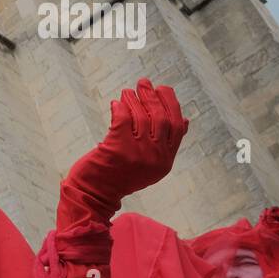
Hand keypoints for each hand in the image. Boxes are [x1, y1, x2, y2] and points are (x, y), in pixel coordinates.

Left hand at [58, 78, 188, 226]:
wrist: (94, 195)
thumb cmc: (119, 177)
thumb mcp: (149, 166)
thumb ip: (165, 145)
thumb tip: (185, 120)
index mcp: (165, 162)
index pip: (176, 127)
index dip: (172, 105)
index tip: (164, 90)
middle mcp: (155, 158)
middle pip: (161, 118)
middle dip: (153, 97)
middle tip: (144, 83)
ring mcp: (137, 153)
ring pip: (141, 117)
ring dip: (134, 100)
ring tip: (127, 92)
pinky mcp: (117, 149)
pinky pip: (122, 120)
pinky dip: (120, 108)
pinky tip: (115, 104)